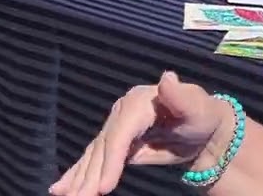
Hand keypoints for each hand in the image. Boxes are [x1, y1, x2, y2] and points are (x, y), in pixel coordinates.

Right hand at [50, 71, 228, 195]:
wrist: (202, 128)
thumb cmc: (202, 116)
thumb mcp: (197, 107)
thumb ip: (182, 97)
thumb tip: (168, 79)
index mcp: (138, 103)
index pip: (119, 135)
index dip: (111, 160)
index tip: (104, 187)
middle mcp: (121, 113)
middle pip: (103, 148)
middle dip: (90, 175)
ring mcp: (115, 127)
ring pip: (94, 156)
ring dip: (78, 178)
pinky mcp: (114, 142)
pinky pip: (93, 159)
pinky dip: (76, 173)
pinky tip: (59, 188)